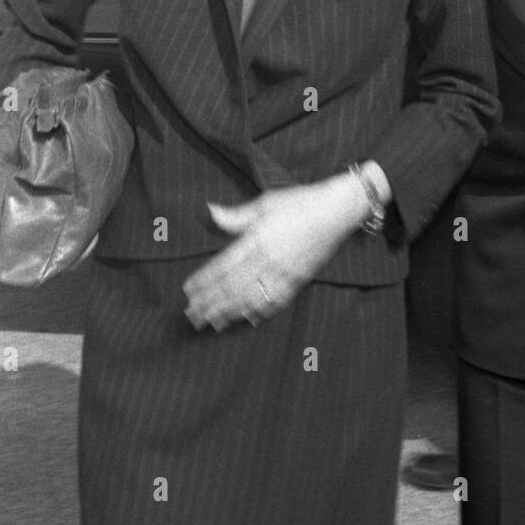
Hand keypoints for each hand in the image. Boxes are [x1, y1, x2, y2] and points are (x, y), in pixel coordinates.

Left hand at [183, 175, 364, 331]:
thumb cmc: (300, 202)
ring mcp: (285, 273)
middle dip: (211, 303)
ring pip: (252, 298)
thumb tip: (210, 211)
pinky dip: (260, 311)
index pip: (224, 265)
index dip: (205, 280)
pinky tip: (247, 318)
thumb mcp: (266, 203)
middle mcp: (269, 260)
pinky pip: (276, 301)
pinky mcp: (299, 280)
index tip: (188, 291)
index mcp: (257, 239)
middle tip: (192, 316)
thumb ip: (237, 215)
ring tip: (212, 322)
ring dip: (230, 312)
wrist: (337, 211)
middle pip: (234, 287)